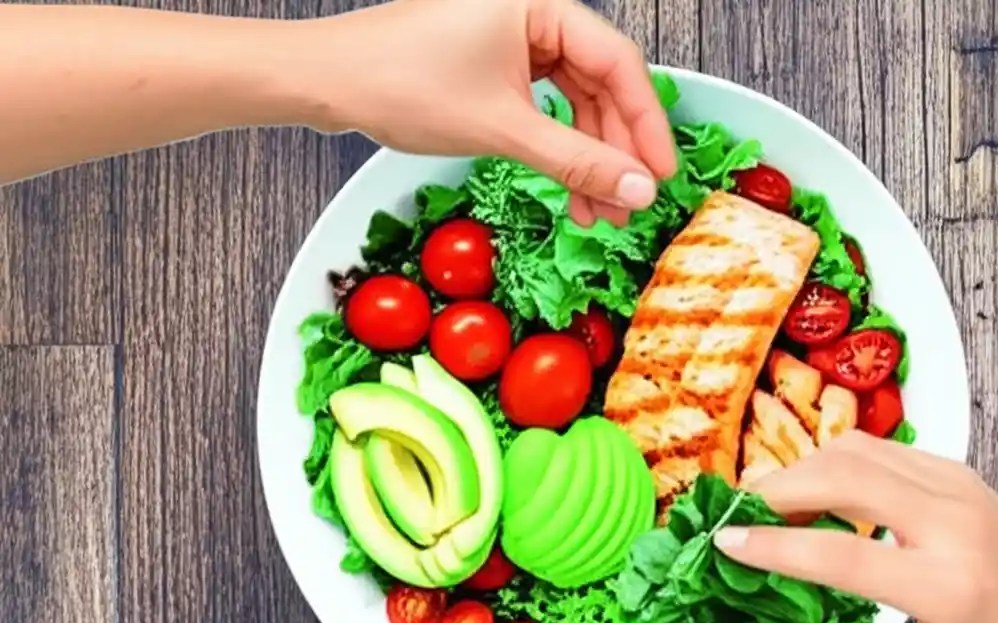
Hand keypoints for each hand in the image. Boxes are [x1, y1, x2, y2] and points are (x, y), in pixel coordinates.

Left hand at [300, 0, 676, 226]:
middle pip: (601, 85)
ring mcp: (514, 39)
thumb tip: (637, 188)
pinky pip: (546, 108)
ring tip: (601, 213)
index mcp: (539, 4)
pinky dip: (558, 151)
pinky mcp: (496, 64)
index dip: (646, 124)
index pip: (619, 63)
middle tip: (631, 204)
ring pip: (575, 103)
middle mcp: (533, 13)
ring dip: (589, 160)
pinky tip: (571, 193)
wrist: (324, 82)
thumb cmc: (399, 83)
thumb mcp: (501, 129)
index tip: (661, 174)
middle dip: (616, 151)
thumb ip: (577, 161)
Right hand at [714, 430, 997, 622]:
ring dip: (805, 469)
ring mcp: (960, 488)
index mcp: (948, 586)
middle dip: (778, 487)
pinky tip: (820, 497)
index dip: (773, 547)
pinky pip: (882, 450)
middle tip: (741, 515)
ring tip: (773, 507)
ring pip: (858, 448)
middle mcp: (955, 524)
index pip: (840, 554)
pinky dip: (838, 465)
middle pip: (842, 474)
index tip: (726, 544)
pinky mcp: (960, 473)